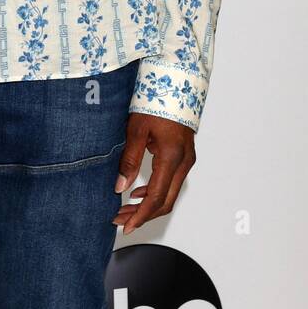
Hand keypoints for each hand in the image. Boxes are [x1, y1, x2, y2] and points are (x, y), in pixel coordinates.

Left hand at [111, 112, 195, 233]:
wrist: (175, 82)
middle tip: (120, 220)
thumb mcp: (136, 129)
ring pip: (169, 193)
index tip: (126, 226)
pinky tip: (138, 192)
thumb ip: (129, 160)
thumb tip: (120, 187)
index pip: (157, 198)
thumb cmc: (156, 101)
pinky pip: (171, 182)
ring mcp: (187, 159)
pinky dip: (155, 191)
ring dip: (148, 204)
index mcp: (172, 157)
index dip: (141, 216)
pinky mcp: (184, 155)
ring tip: (125, 209)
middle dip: (142, 215)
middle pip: (165, 201)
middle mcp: (184, 162)